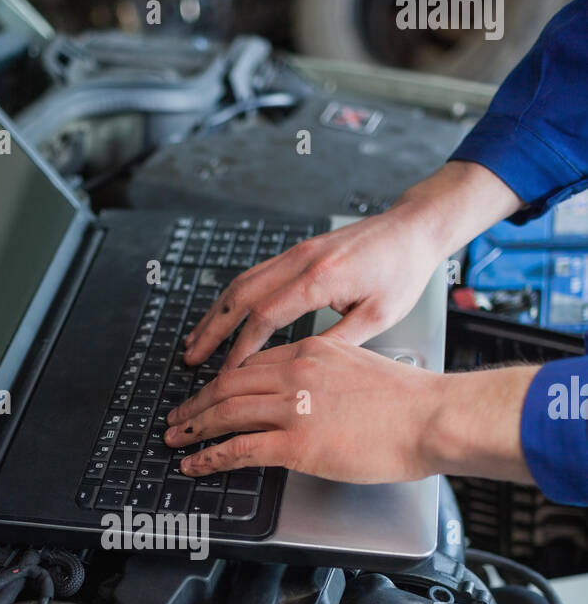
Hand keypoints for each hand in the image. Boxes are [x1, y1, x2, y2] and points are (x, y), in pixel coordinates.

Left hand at [164, 332, 538, 485]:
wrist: (432, 416)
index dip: (220, 381)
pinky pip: (239, 448)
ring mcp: (294, 408)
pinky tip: (196, 464)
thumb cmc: (410, 401)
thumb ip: (329, 374)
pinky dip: (210, 457)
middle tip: (176, 418)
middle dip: (195, 404)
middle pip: (227, 385)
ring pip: (225, 413)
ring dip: (193, 428)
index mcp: (311, 350)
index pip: (251, 364)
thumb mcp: (361, 367)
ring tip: (175, 441)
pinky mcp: (297, 444)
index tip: (207, 393)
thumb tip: (315, 395)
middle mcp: (295, 373)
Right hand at [183, 162, 524, 367]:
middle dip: (211, 330)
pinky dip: (233, 299)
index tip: (225, 374)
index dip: (241, 349)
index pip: (265, 317)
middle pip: (240, 297)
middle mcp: (301, 260)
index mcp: (320, 278)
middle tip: (191, 358)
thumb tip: (298, 368)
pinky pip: (255, 275)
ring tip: (196, 340)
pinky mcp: (298, 252)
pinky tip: (223, 317)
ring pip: (241, 283)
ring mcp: (296, 253)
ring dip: (215, 313)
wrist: (413, 229)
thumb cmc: (403, 271)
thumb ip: (337, 342)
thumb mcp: (378, 316)